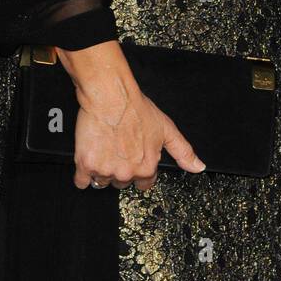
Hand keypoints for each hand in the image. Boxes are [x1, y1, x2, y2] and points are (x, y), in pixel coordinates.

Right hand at [57, 41, 205, 190]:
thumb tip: (199, 167)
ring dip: (103, 170)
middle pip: (123, 183)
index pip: (145, 184)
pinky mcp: (86, 165)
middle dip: (121, 170)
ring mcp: (106, 170)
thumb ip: (183, 151)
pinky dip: (83, 175)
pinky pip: (82, 181)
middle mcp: (127, 173)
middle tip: (119, 150)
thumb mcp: (167, 129)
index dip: (140, 171)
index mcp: (147, 167)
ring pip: (102, 181)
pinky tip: (89, 160)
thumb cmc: (136, 109)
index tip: (134, 160)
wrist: (110, 97)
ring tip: (105, 148)